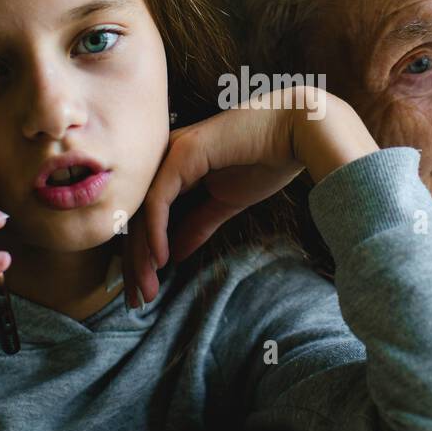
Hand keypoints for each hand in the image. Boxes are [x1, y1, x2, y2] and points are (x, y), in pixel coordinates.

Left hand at [122, 86, 376, 305]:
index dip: (142, 255)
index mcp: (174, 166)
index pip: (146, 216)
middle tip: (139, 300)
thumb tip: (176, 254)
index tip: (146, 289)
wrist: (297, 130)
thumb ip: (199, 224)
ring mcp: (170, 153)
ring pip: (142, 211)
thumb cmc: (268, 158)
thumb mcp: (226, 202)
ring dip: (142, 254)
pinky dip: (156, 232)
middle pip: (136, 216)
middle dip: (135, 262)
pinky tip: (161, 260)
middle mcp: (165, 157)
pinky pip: (159, 200)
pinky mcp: (182, 154)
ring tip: (147, 288)